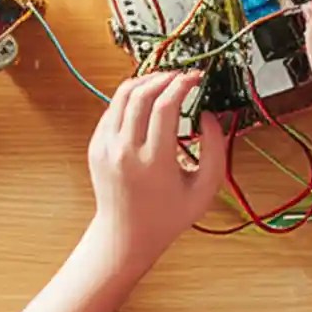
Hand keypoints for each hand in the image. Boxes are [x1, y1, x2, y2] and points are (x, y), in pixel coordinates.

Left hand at [87, 72, 225, 269]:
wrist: (126, 236)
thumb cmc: (169, 215)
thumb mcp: (206, 188)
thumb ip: (215, 148)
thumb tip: (209, 115)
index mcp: (154, 161)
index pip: (165, 106)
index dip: (183, 83)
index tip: (197, 77)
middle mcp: (125, 151)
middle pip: (142, 94)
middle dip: (165, 77)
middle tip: (183, 76)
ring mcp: (106, 148)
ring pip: (122, 96)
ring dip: (146, 81)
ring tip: (165, 80)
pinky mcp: (96, 147)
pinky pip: (113, 109)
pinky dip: (131, 97)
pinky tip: (147, 98)